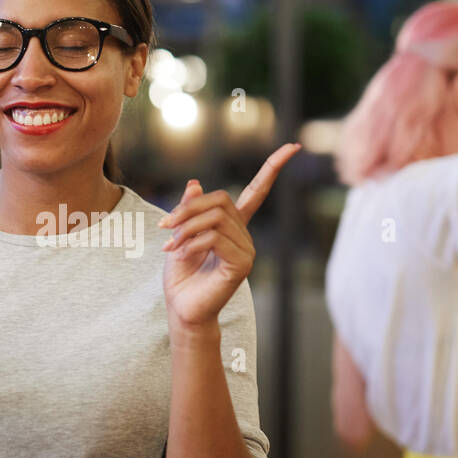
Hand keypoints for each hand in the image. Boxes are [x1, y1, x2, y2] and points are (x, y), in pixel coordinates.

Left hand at [160, 144, 299, 329]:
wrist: (182, 309)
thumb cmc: (182, 276)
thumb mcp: (180, 235)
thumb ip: (189, 210)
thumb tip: (195, 183)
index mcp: (233, 226)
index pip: (258, 192)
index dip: (274, 167)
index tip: (293, 147)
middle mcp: (245, 235)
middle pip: (220, 200)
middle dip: (188, 209)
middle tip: (164, 226)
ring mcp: (247, 250)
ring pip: (215, 219)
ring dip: (185, 229)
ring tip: (170, 246)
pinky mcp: (242, 264)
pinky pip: (215, 238)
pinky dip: (192, 243)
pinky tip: (180, 255)